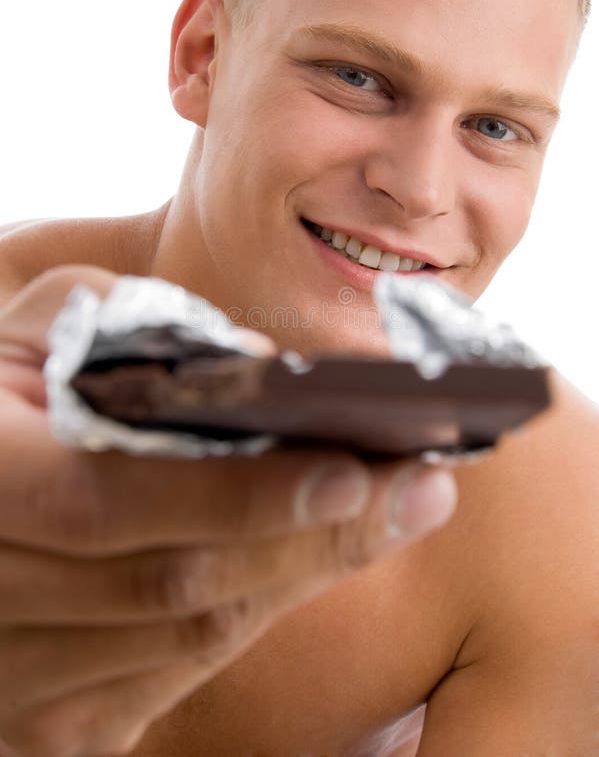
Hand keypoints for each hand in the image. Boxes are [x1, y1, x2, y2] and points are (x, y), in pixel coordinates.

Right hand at [0, 265, 456, 756]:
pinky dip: (260, 612)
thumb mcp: (38, 336)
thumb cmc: (2, 402)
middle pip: (177, 588)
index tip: (356, 468)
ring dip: (302, 579)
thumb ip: (130, 326)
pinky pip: (182, 679)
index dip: (237, 495)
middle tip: (420, 490)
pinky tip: (312, 560)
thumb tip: (258, 364)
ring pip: (192, 642)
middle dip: (314, 541)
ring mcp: (19, 683)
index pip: (110, 504)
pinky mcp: (54, 723)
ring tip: (392, 516)